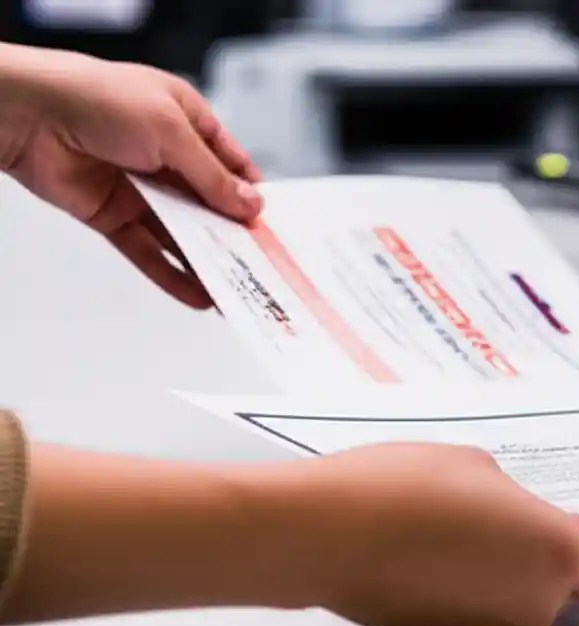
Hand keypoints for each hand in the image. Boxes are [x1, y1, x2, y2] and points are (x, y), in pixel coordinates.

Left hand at [0, 44, 261, 308]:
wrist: (28, 113)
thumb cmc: (96, 97)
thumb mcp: (173, 131)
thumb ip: (212, 176)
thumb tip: (248, 204)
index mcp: (184, 120)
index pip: (229, 163)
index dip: (249, 192)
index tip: (268, 222)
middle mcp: (163, 154)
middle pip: (208, 202)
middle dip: (232, 232)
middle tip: (259, 262)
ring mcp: (137, 186)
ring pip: (180, 231)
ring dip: (206, 259)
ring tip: (235, 287)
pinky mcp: (111, 214)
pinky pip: (147, 249)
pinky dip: (171, 273)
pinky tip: (197, 293)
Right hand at [2, 442, 578, 625]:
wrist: (328, 534)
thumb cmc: (406, 488)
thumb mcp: (478, 465)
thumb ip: (519, 500)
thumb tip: (526, 518)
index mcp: (557, 553)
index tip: (563, 528)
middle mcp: (535, 603)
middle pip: (561, 589)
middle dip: (539, 558)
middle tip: (499, 517)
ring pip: (517, 600)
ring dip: (501, 573)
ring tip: (455, 530)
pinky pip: (478, 612)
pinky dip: (466, 590)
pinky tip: (430, 555)